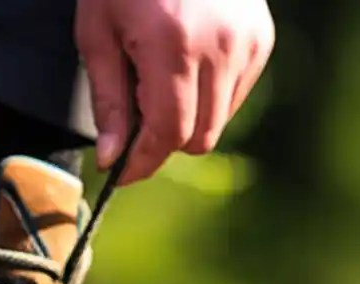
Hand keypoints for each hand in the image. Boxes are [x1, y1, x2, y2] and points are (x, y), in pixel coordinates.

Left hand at [76, 0, 274, 183]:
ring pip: (219, 121)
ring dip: (187, 120)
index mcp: (172, 45)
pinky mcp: (262, 39)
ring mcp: (247, 43)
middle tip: (133, 126)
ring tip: (158, 82)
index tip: (119, 174)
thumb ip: (108, 101)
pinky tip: (186, 63)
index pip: (167, 133)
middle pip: (197, 138)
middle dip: (162, 143)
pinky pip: (234, 95)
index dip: (141, 162)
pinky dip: (208, 95)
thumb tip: (112, 159)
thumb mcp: (97, 33)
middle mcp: (219, 46)